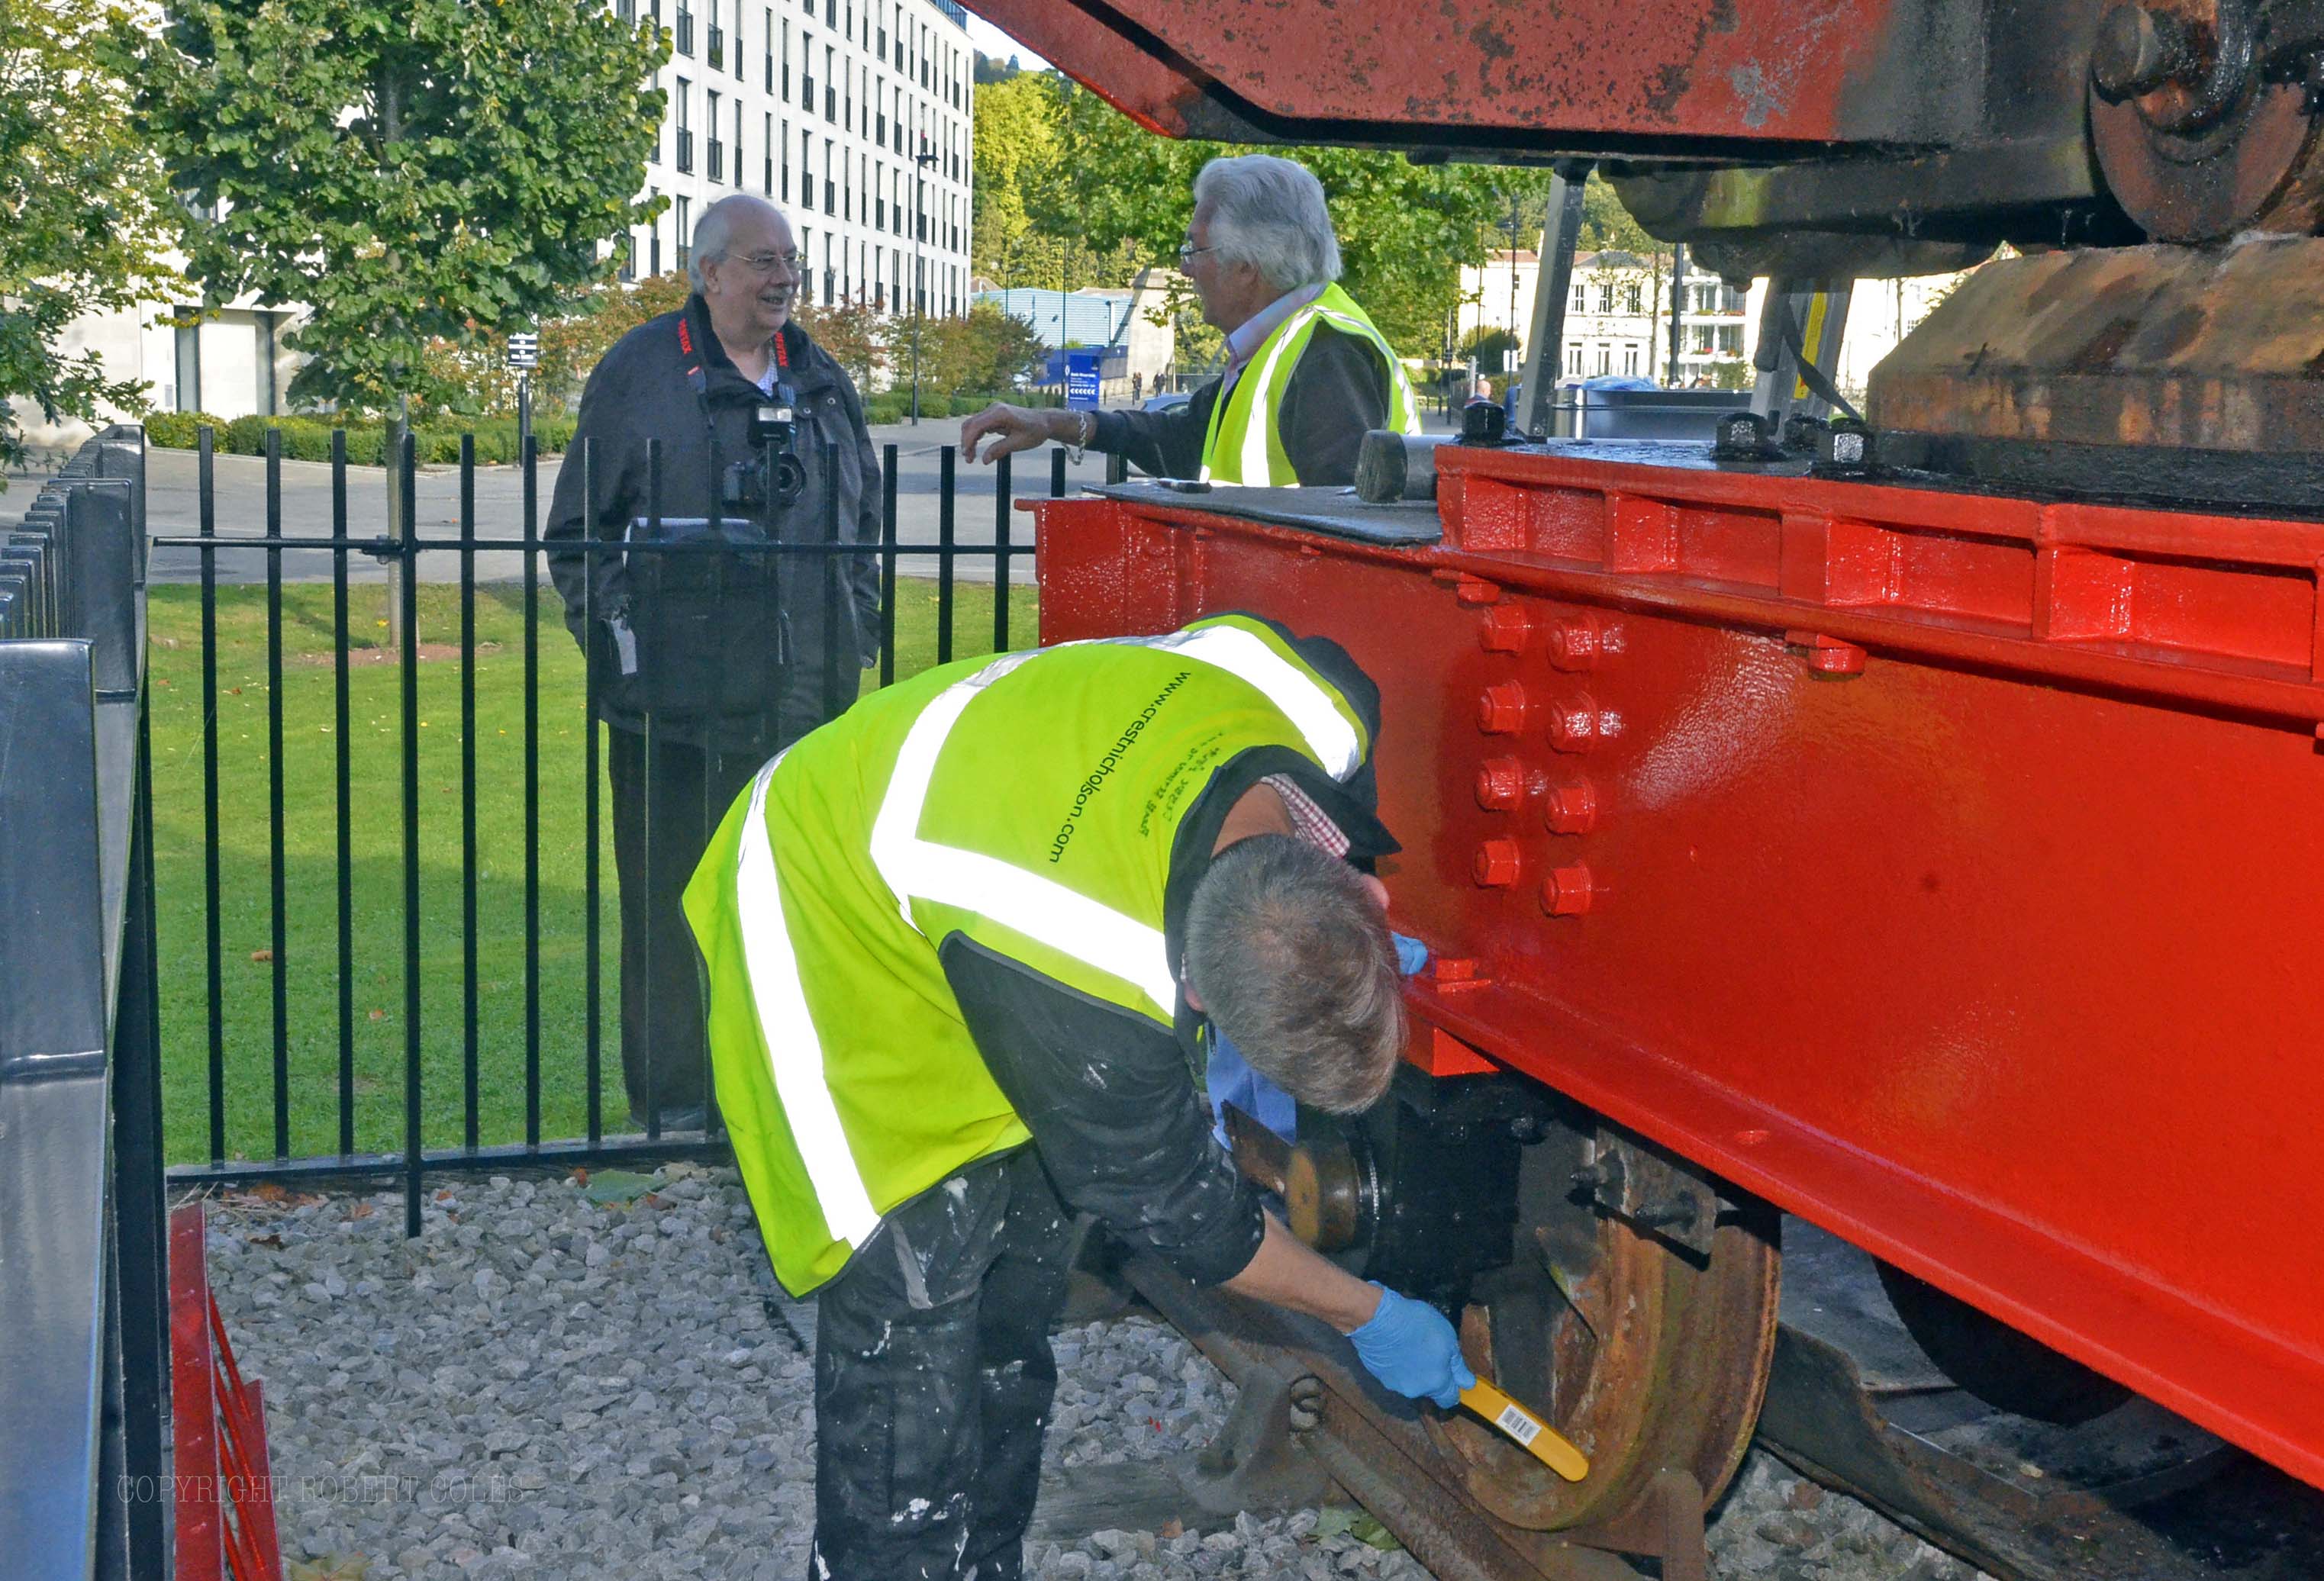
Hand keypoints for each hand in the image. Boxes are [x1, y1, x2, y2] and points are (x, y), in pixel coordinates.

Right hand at [960, 403, 1061, 464]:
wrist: (1044, 421)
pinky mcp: (994, 415)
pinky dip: (975, 436)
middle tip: (969, 460)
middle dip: (966, 442)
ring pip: (973, 424)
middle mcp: (994, 409)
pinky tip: (976, 448)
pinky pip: (979, 425)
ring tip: (971, 457)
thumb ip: (1000, 450)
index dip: (968, 441)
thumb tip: (984, 460)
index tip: (967, 455)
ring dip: (969, 440)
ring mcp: (993, 410)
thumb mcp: (1019, 443)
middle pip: (971, 424)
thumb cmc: (1035, 431)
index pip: (976, 425)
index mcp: (1000, 413)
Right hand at [1345, 1283, 1474, 1408]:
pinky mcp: (1378, 1375)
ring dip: (1412, 1370)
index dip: (1452, 1389)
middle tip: (1429, 1352)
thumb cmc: (1418, 1326)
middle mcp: (1415, 1390)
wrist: (1378, 1319)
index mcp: (1436, 1383)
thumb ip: (1457, 1365)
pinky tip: (1394, 1346)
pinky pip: (1393, 1373)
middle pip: (1428, 1389)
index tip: (1451, 1374)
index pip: (1449, 1400)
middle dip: (1431, 1375)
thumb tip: (1468, 1384)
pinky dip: (1396, 1364)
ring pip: (1409, 1382)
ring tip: (1409, 1346)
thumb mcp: (1448, 1339)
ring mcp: (1394, 1384)